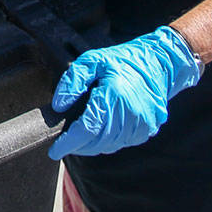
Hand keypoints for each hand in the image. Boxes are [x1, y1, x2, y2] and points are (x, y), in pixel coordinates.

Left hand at [48, 25, 201, 159]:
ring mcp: (142, 124)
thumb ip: (72, 82)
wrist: (156, 64)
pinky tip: (100, 132)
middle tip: (65, 142)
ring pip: (110, 145)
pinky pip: (123, 143)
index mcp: (114, 95)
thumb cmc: (120, 61)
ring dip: (92, 146)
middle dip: (78, 146)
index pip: (87, 128)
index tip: (55, 150)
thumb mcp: (91, 61)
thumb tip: (58, 106)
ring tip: (79, 137)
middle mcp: (130, 113)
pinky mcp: (148, 129)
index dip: (69, 142)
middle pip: (98, 141)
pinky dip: (108, 142)